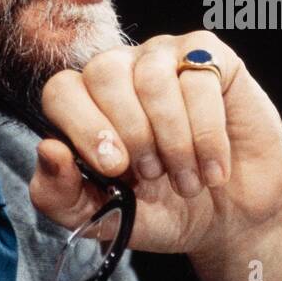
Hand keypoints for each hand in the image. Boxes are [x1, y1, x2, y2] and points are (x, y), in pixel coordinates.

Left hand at [28, 31, 281, 280]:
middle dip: (130, 133)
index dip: (82, 126)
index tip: (113, 168)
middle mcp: (123, 72)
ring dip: (173, 140)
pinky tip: (215, 168)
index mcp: (88, 105)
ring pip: (153, 78)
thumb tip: (48, 149)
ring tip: (186, 179)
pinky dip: (207, 134)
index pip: (62, 90)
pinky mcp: (212, 59)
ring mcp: (167, 59)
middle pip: (104, 73)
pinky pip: (199, 79)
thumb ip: (61, 195)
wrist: (233, 222)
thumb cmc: (166, 212)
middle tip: (152, 175)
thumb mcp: (107, 219)